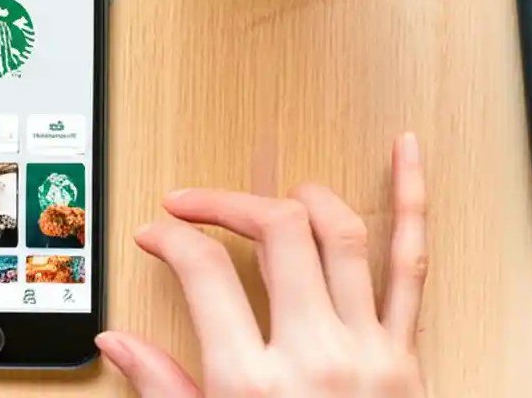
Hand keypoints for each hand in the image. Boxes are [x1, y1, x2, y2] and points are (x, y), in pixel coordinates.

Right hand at [99, 134, 428, 396]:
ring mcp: (368, 350)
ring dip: (307, 197)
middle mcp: (313, 355)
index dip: (172, 237)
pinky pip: (412, 265)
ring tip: (283, 193)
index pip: (204, 270)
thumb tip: (119, 343)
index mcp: (252, 383)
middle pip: (276, 233)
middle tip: (203, 205)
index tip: (159, 233)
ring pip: (342, 236)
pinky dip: (412, 202)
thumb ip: (163, 389)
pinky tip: (407, 156)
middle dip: (230, 202)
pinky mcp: (406, 355)